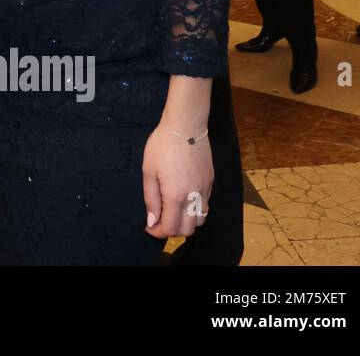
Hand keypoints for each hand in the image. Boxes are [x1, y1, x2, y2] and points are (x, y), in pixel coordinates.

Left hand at [142, 122, 213, 237]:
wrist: (186, 126)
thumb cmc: (163, 145)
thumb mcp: (149, 171)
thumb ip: (151, 198)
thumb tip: (152, 220)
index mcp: (176, 196)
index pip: (171, 228)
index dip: (158, 232)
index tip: (149, 228)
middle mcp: (194, 197)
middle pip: (188, 230)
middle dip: (172, 230)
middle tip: (159, 220)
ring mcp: (205, 190)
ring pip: (200, 220)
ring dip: (186, 222)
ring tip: (171, 211)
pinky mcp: (210, 182)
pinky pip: (205, 205)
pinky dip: (195, 210)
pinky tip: (183, 199)